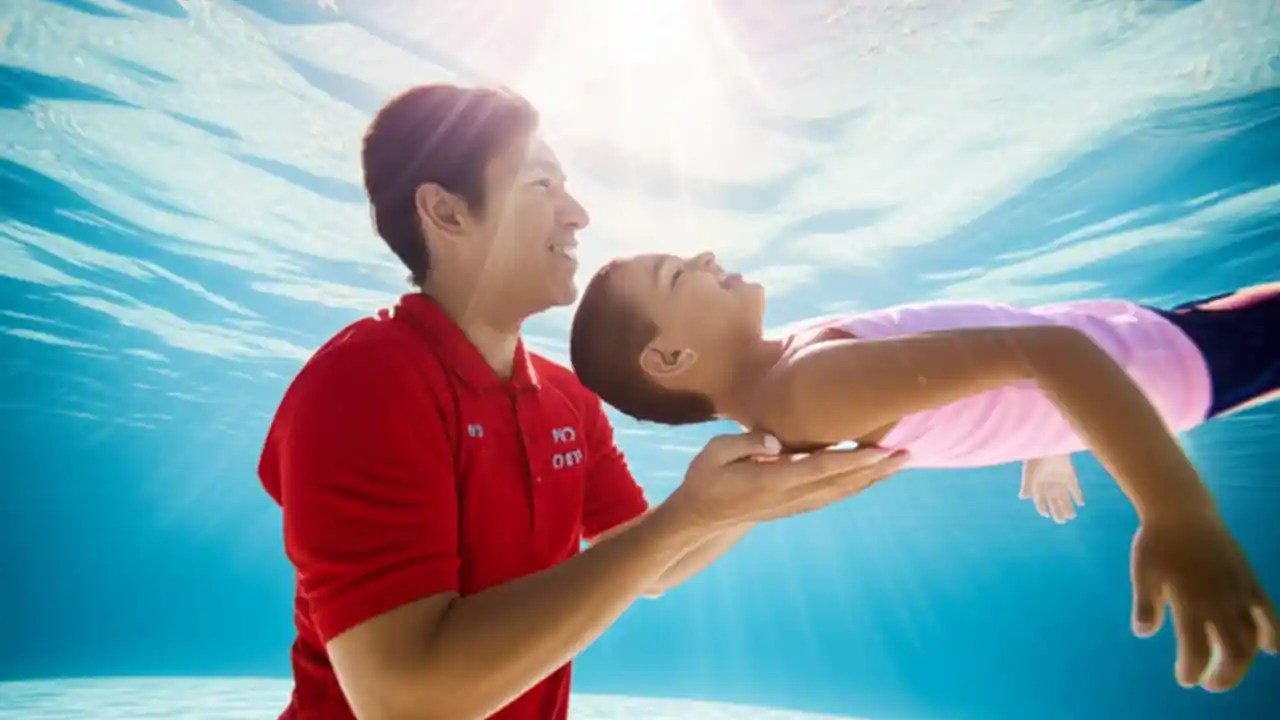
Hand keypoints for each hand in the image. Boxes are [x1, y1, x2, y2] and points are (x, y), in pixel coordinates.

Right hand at [665, 432, 906, 531]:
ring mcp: (794, 505)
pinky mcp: (796, 507)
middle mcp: (788, 497)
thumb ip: (744, 444)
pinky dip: (857, 485)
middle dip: (875, 469)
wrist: (702, 518)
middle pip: (840, 482)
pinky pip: (833, 496)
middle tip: (907, 454)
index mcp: (770, 482)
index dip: (849, 460)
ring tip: (900, 463)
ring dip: (873, 479)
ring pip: (841, 492)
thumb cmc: (705, 479)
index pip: (817, 469)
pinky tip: (874, 476)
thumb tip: (776, 442)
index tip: (878, 451)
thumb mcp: (712, 453)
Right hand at [1020, 455, 1083, 523]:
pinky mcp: (1070, 476)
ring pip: (1065, 498)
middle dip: (1058, 512)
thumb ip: (1027, 484)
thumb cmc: (1037, 456)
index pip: (1040, 500)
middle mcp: (1049, 485)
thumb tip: (1023, 497)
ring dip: (1068, 507)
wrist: (1050, 444)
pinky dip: (1078, 496)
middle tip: (1062, 521)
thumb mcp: (1029, 471)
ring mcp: (1060, 481)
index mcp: (1038, 485)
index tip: (1046, 514)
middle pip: (1054, 502)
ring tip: (1072, 516)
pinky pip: (1075, 489)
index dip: (1042, 508)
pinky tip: (1081, 504)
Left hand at [1130, 514, 1277, 690]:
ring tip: (1229, 672)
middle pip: (1231, 653)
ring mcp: (1237, 593)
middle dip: (1223, 676)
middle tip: (1210, 684)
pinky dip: (1273, 634)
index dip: (1192, 671)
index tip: (1186, 679)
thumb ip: (1146, 605)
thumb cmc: (1156, 543)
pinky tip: (1271, 650)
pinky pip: (1269, 614)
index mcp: (1188, 603)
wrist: (1182, 510)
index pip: (1195, 652)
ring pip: (1251, 639)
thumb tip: (1143, 633)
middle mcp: (1217, 603)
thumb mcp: (1143, 574)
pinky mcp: (1250, 582)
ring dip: (1243, 663)